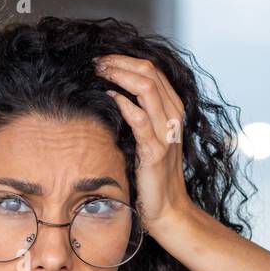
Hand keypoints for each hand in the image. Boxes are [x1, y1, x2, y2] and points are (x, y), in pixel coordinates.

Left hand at [94, 53, 194, 232]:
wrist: (168, 210)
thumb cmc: (154, 176)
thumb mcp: (151, 139)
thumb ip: (141, 116)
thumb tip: (115, 95)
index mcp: (173, 111)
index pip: (152, 70)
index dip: (126, 60)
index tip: (103, 61)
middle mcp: (173, 117)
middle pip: (149, 72)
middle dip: (119, 62)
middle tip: (96, 63)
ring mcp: (166, 134)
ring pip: (146, 88)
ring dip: (119, 75)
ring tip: (99, 74)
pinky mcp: (155, 152)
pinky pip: (140, 119)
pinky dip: (124, 105)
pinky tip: (110, 98)